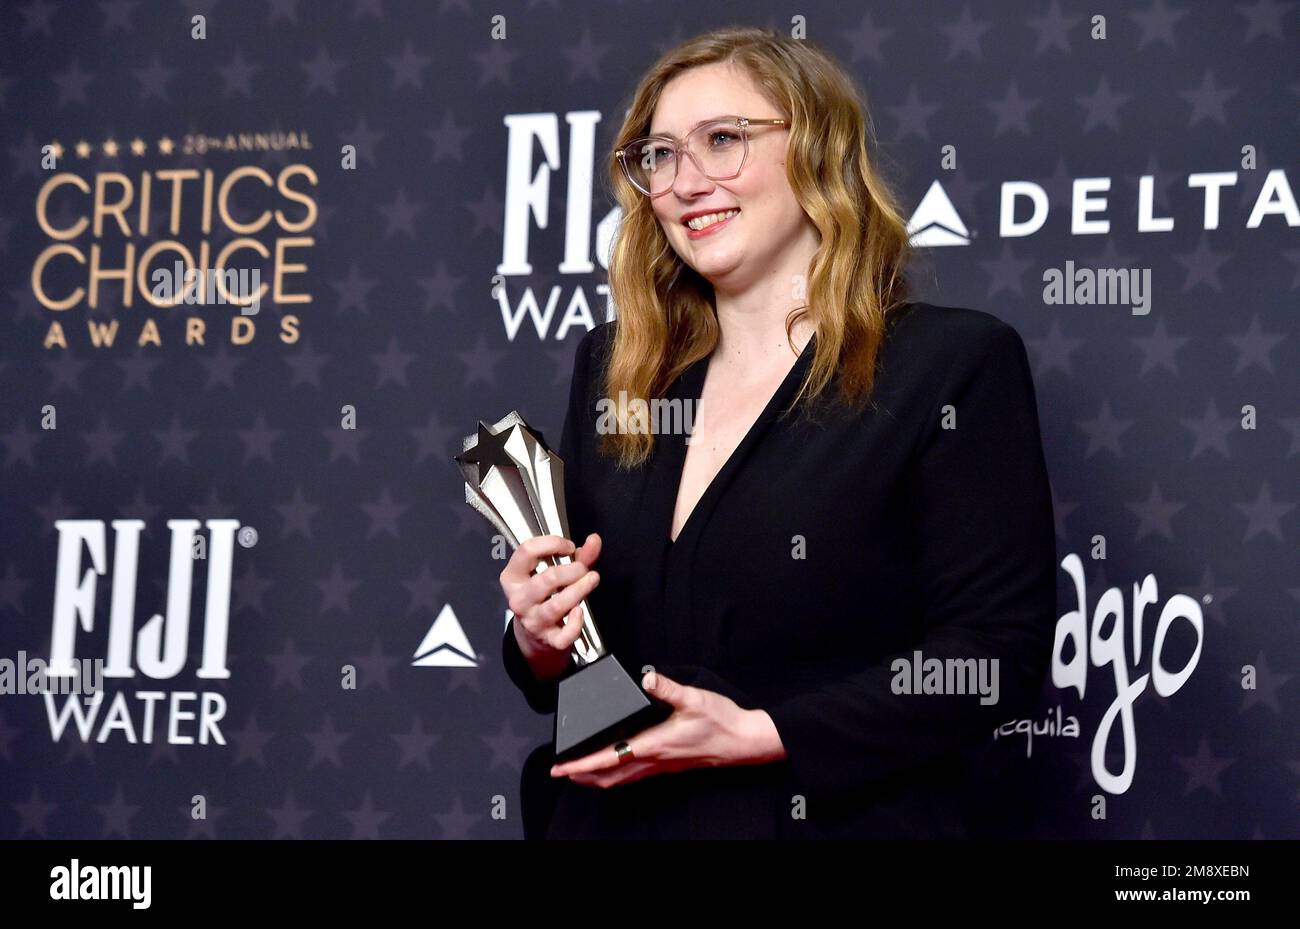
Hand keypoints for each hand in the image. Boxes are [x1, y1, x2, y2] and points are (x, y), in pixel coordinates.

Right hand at [499, 533, 601, 670]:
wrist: (534, 637)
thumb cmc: (544, 598)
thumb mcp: (554, 574)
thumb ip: (577, 556)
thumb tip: (594, 540)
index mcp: (513, 577)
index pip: (527, 550)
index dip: (553, 543)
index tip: (569, 547)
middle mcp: (519, 599)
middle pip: (547, 579)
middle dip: (573, 570)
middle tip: (584, 569)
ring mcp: (532, 621)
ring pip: (557, 605)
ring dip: (580, 590)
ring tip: (592, 579)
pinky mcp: (547, 640)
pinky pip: (564, 634)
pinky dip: (575, 623)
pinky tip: (579, 612)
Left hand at [549, 670, 786, 787]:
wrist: (744, 742)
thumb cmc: (721, 722)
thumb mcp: (694, 698)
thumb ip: (667, 688)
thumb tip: (645, 678)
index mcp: (654, 744)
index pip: (609, 758)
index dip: (581, 764)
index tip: (561, 766)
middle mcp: (654, 760)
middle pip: (608, 776)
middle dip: (581, 775)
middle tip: (559, 771)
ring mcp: (661, 766)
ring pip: (620, 779)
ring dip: (595, 778)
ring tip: (577, 772)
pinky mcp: (667, 765)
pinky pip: (633, 775)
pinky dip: (614, 774)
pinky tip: (612, 766)